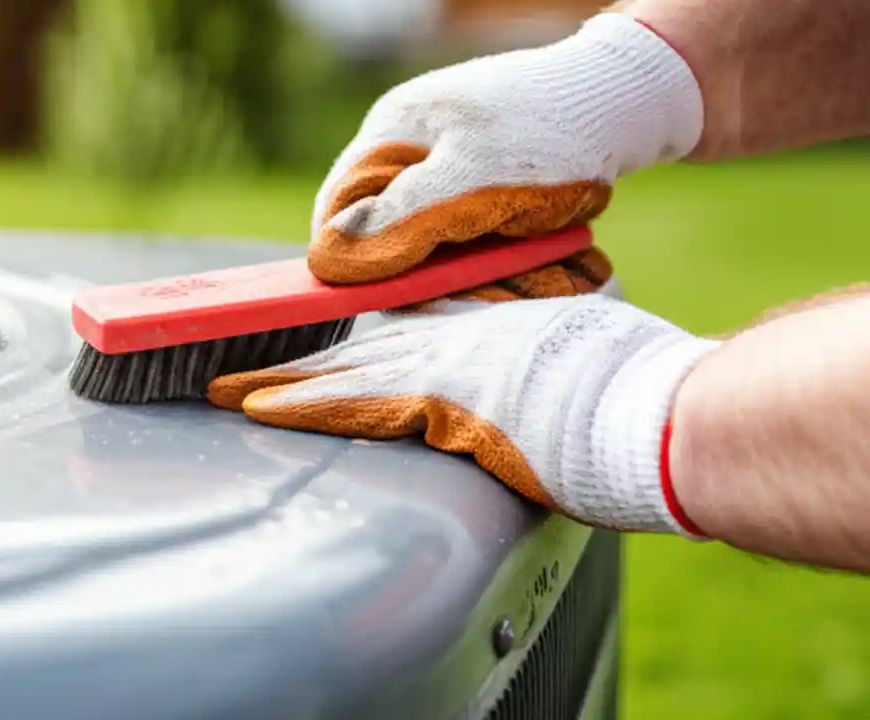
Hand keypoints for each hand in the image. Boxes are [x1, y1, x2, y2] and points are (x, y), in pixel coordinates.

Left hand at [208, 294, 719, 535]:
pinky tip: (258, 408)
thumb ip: (543, 383)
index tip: (320, 344)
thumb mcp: (586, 376)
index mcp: (495, 332)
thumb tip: (540, 407)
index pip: (406, 331)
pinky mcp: (443, 398)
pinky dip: (302, 404)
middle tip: (244, 364)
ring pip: (343, 368)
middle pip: (360, 344)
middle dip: (300, 359)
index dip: (356, 340)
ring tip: (223, 389)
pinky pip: (355, 401)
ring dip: (279, 382)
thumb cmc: (644, 401)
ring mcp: (451, 363)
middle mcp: (464, 338)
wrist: (665, 410)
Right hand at [308, 13, 702, 284]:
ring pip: (446, 254)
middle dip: (442, 277)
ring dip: (492, 278)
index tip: (382, 301)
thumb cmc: (548, 130)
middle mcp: (415, 157)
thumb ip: (398, 221)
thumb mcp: (468, 179)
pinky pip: (486, 251)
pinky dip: (519, 267)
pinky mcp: (491, 199)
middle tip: (488, 292)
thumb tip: (329, 262)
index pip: (339, 210)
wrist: (632, 102)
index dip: (349, 262)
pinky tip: (558, 264)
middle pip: (394, 240)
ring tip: (544, 274)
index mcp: (393, 135)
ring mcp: (453, 177)